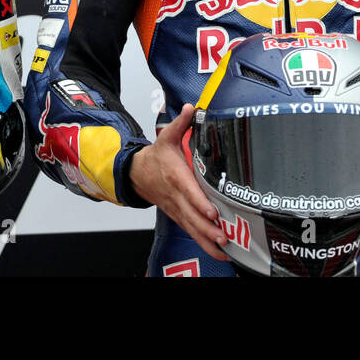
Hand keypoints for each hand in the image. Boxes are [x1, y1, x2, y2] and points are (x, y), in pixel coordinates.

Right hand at [128, 104, 227, 259]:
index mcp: (176, 176)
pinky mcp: (178, 216)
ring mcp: (176, 208)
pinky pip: (191, 231)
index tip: (212, 212)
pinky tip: (218, 251)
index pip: (189, 192)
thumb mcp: (167, 137)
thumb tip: (191, 108)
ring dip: (207, 239)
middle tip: (224, 236)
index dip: (200, 203)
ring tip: (224, 248)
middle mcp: (176, 196)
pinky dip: (203, 243)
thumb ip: (181, 123)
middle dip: (207, 228)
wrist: (136, 173)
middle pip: (192, 215)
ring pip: (191, 227)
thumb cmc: (156, 158)